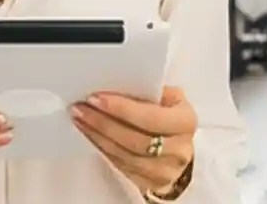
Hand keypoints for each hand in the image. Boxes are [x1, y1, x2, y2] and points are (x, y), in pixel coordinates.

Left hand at [71, 86, 196, 195]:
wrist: (180, 147)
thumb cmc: (171, 116)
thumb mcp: (170, 98)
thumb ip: (151, 91)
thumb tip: (119, 83)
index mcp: (186, 121)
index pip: (151, 117)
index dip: (122, 109)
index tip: (97, 98)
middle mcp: (179, 149)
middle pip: (136, 139)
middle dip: (104, 122)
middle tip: (82, 108)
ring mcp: (165, 170)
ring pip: (125, 155)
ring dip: (98, 136)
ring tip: (81, 119)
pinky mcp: (150, 183)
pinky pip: (121, 166)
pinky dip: (102, 149)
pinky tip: (90, 135)